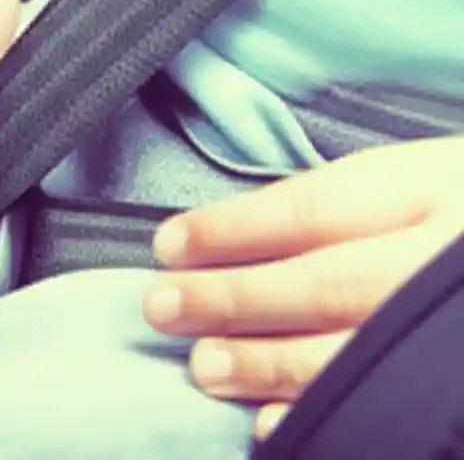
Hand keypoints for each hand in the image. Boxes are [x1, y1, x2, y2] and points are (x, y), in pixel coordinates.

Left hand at [141, 138, 463, 439]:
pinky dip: (326, 416)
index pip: (317, 206)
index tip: (170, 244)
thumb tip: (239, 236)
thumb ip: (352, 203)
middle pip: (326, 280)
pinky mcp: (460, 379)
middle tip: (164, 308)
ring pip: (354, 348)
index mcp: (439, 187)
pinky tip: (271, 423)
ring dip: (266, 362)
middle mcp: (448, 258)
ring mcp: (460, 325)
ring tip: (204, 364)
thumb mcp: (431, 175)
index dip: (233, 228)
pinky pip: (394, 402)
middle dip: (234, 297)